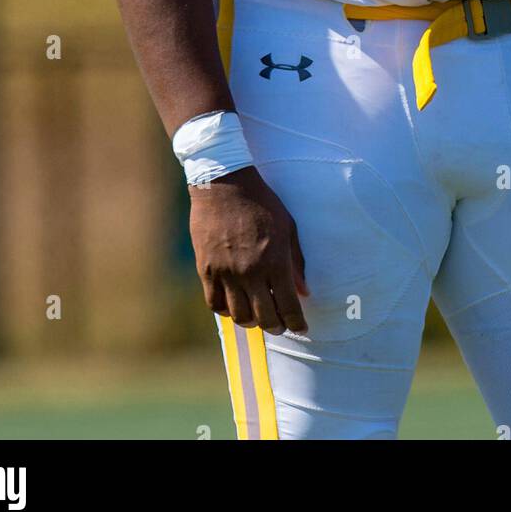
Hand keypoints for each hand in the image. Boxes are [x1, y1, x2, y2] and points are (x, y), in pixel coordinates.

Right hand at [189, 167, 309, 334]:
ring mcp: (226, 272)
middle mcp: (250, 271)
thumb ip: (295, 261)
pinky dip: (226, 311)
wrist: (224, 184)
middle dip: (276, 326)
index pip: (288, 306)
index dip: (297, 322)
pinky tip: (234, 305)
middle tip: (279, 324)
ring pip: (239, 316)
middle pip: (264, 317)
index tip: (300, 327)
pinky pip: (215, 304)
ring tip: (257, 315)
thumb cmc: (261, 202)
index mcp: (274, 260)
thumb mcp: (287, 226)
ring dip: (252, 321)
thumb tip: (304, 290)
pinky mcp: (206, 269)